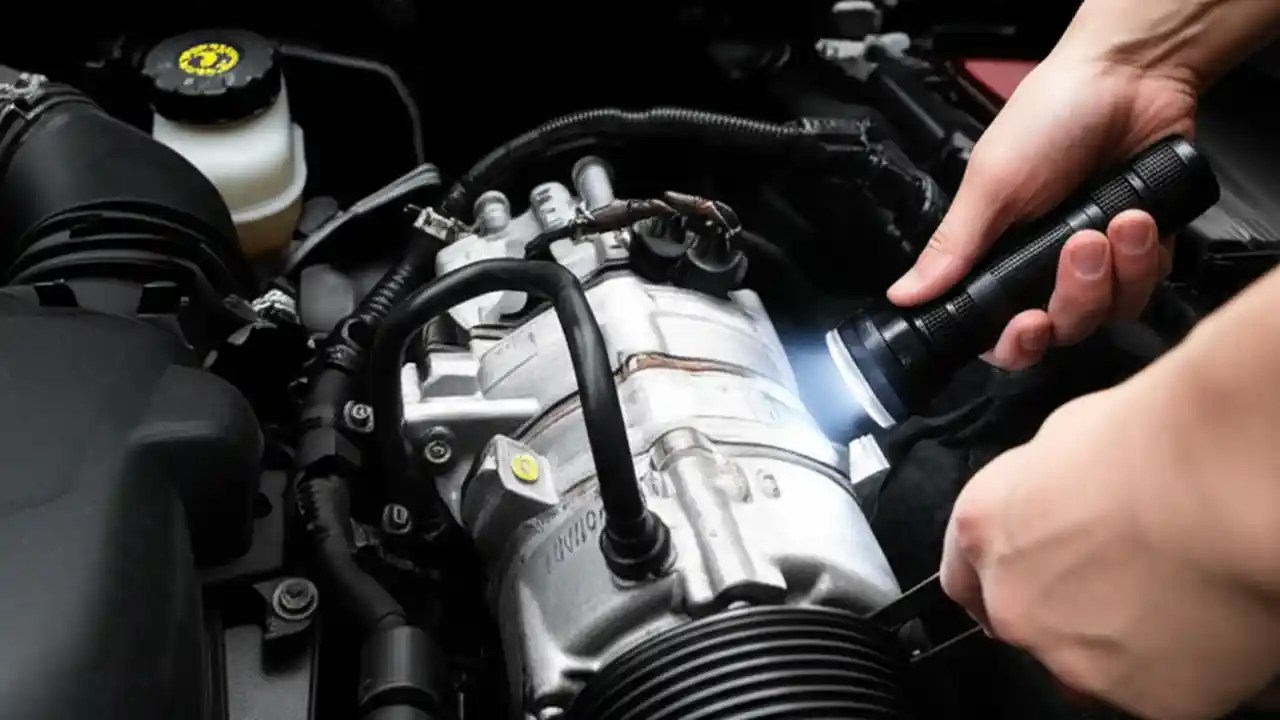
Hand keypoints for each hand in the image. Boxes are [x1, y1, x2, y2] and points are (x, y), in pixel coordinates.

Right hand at [888, 52, 1196, 369]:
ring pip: (1108, 313)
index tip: (1026, 325)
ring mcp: (1098, 264)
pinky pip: (1147, 287)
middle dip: (1074, 299)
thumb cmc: (1052, 116)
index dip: (1015, 343)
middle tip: (1078, 249)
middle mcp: (1046, 267)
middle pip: (1060, 330)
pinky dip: (1145, 258)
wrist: (1130, 76)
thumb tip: (903, 294)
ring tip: (1115, 221)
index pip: (1000, 329)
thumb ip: (953, 248)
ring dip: (1115, 272)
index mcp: (999, 257)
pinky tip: (1139, 216)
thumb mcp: (991, 183)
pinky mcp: (1145, 253)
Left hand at [940, 366, 1279, 719]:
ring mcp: (1075, 660)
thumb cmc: (1153, 439)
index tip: (1024, 579)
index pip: (963, 577)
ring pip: (1095, 664)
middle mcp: (1014, 604)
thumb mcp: (1063, 440)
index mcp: (985, 531)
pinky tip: (1211, 617)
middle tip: (1128, 576)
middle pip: (1029, 624)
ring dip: (1126, 638)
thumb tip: (1054, 500)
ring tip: (1182, 589)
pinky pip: (1162, 689)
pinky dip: (1184, 665)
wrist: (1224, 481)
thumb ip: (1040, 492)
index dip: (1000, 577)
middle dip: (1067, 609)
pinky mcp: (1146, 699)